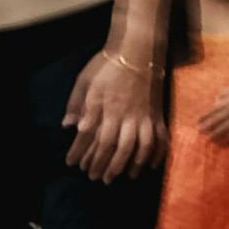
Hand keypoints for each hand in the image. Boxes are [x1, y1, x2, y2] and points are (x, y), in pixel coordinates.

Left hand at [65, 45, 162, 179]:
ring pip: (137, 147)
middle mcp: (124, 114)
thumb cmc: (107, 65)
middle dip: (103, 165)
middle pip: (113, 147)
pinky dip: (156, 154)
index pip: (89, 135)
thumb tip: (68, 126)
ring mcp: (143, 116)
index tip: (72, 164)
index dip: (80, 152)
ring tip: (121, 176)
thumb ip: (76, 104)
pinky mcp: (157, 115)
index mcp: (103, 105)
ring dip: (128, 164)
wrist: (138, 51)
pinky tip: (149, 165)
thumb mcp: (85, 80)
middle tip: (95, 177)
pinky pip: (159, 139)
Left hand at [199, 85, 228, 143]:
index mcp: (225, 103)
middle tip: (200, 132)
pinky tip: (222, 143)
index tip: (198, 122)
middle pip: (215, 121)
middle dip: (207, 127)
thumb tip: (215, 100)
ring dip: (215, 135)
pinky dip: (226, 139)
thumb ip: (223, 93)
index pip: (211, 111)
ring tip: (209, 140)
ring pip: (223, 129)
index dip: (204, 117)